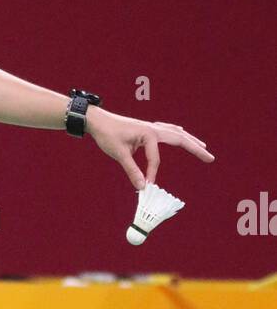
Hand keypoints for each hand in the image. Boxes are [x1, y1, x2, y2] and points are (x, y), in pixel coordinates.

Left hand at [86, 107, 214, 187]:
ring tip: (203, 147)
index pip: (155, 158)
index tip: (147, 186)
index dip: (151, 173)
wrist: (97, 120)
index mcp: (148, 133)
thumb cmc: (107, 134)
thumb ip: (132, 170)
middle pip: (180, 139)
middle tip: (210, 158)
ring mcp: (151, 127)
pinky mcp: (147, 129)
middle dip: (196, 149)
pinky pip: (167, 131)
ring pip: (176, 134)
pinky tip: (182, 133)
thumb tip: (142, 187)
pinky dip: (177, 134)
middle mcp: (153, 128)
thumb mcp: (118, 154)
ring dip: (190, 140)